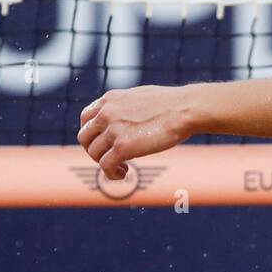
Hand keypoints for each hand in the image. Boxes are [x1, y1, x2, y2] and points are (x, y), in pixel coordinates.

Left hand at [77, 85, 198, 179]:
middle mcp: (106, 113)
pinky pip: (105, 166)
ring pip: (94, 153)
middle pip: (85, 137)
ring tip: (122, 166)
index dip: (92, 133)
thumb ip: (125, 106)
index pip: (86, 118)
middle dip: (95, 150)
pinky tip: (124, 173)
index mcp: (110, 99)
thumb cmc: (171, 103)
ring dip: (104, 163)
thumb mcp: (140, 97)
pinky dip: (111, 173)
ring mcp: (113, 130)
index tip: (103, 142)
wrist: (186, 109)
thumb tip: (124, 118)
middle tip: (111, 156)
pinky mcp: (122, 147)